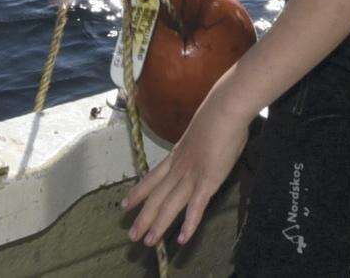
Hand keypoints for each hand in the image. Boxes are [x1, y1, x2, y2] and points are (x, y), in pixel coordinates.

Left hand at [121, 83, 252, 247]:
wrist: (224, 108)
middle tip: (131, 234)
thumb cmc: (219, 114)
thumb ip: (200, 142)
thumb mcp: (202, 129)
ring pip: (170, 205)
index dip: (138, 192)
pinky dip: (189, 225)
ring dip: (158, 225)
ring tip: (147, 242)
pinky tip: (181, 240)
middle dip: (143, 217)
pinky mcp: (207, 181)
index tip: (125, 204)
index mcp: (177, 154)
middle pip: (156, 196)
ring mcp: (192, 175)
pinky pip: (195, 207)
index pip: (152, 177)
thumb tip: (205, 142)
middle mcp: (179, 167)